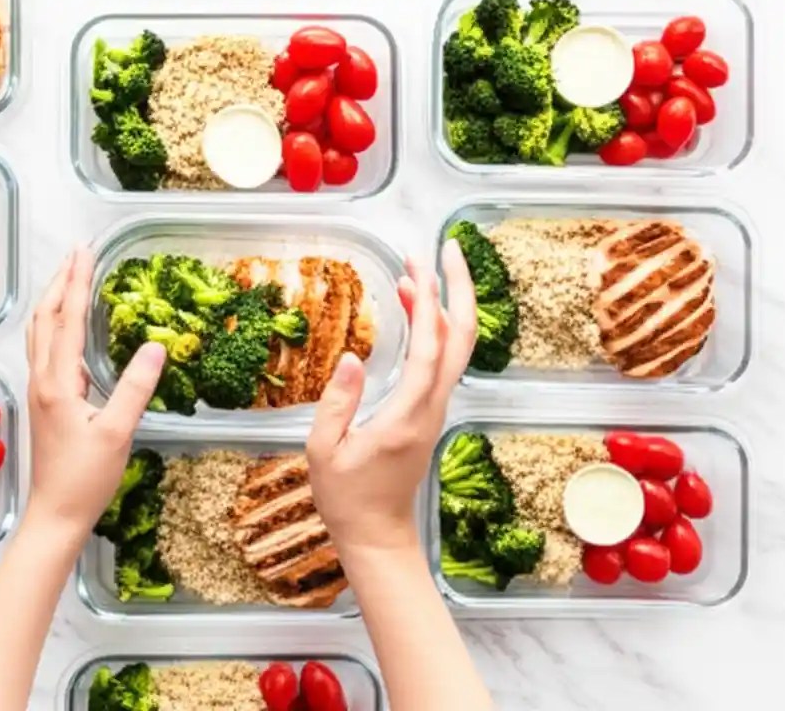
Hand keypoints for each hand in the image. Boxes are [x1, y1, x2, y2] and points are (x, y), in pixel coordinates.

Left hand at [25, 248, 166, 537]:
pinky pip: (44, 350)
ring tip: (69, 277)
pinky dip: (53, 325)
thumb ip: (135, 387)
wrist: (54, 515)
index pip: (67, 319)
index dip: (77, 281)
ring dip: (53, 300)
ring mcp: (39, 391)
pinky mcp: (43, 403)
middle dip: (61, 281)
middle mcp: (42, 380)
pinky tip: (66, 328)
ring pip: (39, 333)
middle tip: (78, 252)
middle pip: (45, 317)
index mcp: (57, 382)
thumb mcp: (118, 432)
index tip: (85, 251)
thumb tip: (156, 346)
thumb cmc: (85, 479)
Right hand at [305, 241, 476, 551]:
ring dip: (446, 304)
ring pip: (456, 348)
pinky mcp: (429, 412)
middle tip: (446, 249)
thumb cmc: (346, 498)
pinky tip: (415, 309)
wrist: (377, 535)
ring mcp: (434, 410)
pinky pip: (442, 361)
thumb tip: (350, 357)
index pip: (429, 348)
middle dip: (460, 289)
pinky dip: (435, 327)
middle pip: (461, 339)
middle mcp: (431, 408)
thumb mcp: (324, 450)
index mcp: (406, 416)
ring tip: (419, 269)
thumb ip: (337, 403)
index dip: (429, 302)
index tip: (417, 265)